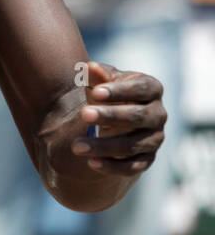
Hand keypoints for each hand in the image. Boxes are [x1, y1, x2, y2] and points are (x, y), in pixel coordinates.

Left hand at [71, 60, 166, 175]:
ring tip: (76, 146)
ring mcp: (155, 139)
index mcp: (152, 89)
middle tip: (82, 115)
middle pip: (138, 116)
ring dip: (103, 146)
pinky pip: (132, 167)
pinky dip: (112, 166)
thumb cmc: (109, 95)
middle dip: (110, 116)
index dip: (120, 91)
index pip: (140, 88)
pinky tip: (91, 162)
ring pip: (132, 145)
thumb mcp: (103, 83)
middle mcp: (158, 114)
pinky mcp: (147, 160)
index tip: (95, 92)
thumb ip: (97, 75)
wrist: (116, 123)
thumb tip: (88, 67)